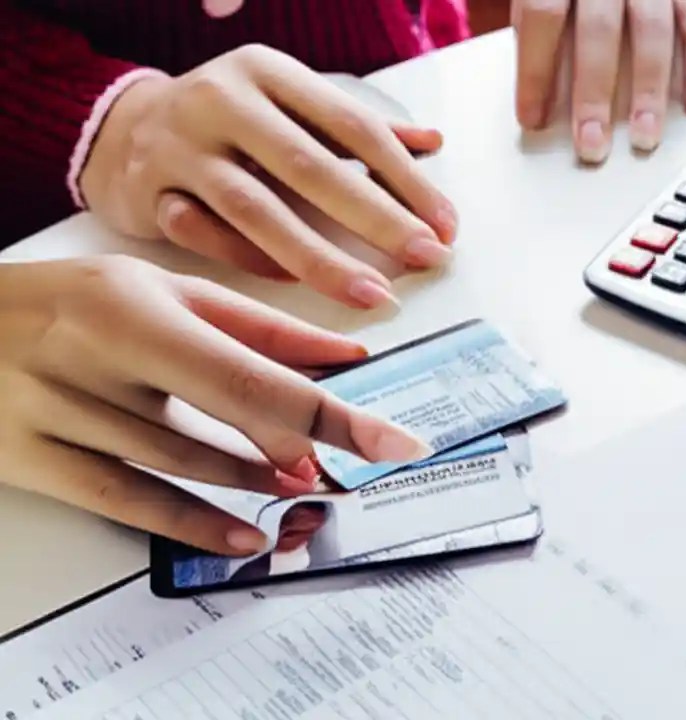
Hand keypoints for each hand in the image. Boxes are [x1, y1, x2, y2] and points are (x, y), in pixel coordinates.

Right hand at [0, 256, 427, 554]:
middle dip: (300, 442)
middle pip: (224, 411)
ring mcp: (59, 413)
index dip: (333, 410)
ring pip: (180, 462)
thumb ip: (255, 326)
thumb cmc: (67, 302)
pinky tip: (240, 535)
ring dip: (252, 479)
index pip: (256, 368)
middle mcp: (96, 357)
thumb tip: (344, 356)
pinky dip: (192, 522)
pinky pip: (126, 500)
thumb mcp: (161, 292)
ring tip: (299, 482)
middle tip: (346, 464)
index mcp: (134, 305)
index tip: (394, 440)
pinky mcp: (34, 460)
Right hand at [80, 44, 456, 309]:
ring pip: (259, 211)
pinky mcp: (148, 192)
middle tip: (426, 258)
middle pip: (312, 168)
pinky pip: (209, 238)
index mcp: (270, 72)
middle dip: (378, 219)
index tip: (445, 225)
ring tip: (374, 294)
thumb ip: (359, 128)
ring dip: (323, 260)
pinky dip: (254, 264)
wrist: (124, 129)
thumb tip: (433, 142)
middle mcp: (223, 101)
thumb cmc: (231, 123)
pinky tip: (297, 288)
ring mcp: (180, 147)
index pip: (354, 127)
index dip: (407, 180)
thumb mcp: (291, 107)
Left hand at [512, 0, 685, 161]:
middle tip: (592, 143)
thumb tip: (533, 88)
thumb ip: (539, 22)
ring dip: (649, 90)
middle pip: (598, 31)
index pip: (542, 16)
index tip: (532, 117)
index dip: (535, 70)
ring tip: (645, 135)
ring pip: (651, 32)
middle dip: (593, 94)